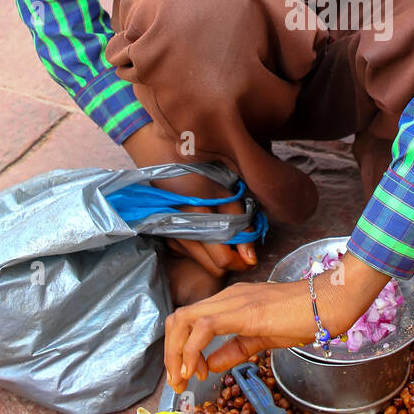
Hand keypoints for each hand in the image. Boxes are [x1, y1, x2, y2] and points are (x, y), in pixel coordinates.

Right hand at [122, 122, 257, 275]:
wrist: (160, 147)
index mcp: (198, 219)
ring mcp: (171, 233)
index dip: (243, 259)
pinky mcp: (165, 230)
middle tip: (244, 243)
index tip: (253, 253)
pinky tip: (208, 225)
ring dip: (218, 252)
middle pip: (214, 267)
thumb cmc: (200, 162)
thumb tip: (251, 259)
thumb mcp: (225, 187)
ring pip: (203, 261)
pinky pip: (191, 250)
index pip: (224, 261)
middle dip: (233, 259)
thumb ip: (239, 222)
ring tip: (227, 229)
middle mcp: (181, 232)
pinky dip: (204, 245)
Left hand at [164, 254, 389, 389]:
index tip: (188, 374)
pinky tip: (199, 369)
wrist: (329, 302)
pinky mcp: (242, 312)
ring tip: (183, 378)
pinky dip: (192, 350)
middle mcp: (225, 298)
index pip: (189, 320)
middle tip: (177, 380)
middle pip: (177, 319)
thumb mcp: (261, 338)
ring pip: (183, 320)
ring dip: (176, 353)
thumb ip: (234, 350)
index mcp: (229, 302)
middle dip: (170, 352)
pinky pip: (203, 328)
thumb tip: (208, 365)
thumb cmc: (303, 317)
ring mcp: (232, 301)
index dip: (179, 348)